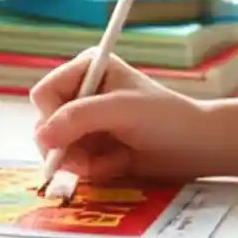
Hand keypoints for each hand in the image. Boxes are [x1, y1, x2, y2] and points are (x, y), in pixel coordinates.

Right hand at [30, 49, 217, 181]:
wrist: (197, 148)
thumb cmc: (167, 119)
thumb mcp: (122, 111)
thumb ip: (80, 118)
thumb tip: (40, 136)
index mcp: (85, 69)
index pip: (44, 94)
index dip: (51, 118)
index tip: (67, 140)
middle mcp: (80, 92)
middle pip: (44, 123)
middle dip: (66, 146)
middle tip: (91, 159)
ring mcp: (84, 121)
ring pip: (55, 147)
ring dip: (81, 161)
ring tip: (114, 160)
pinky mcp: (91, 145)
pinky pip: (72, 162)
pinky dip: (92, 169)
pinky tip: (118, 163)